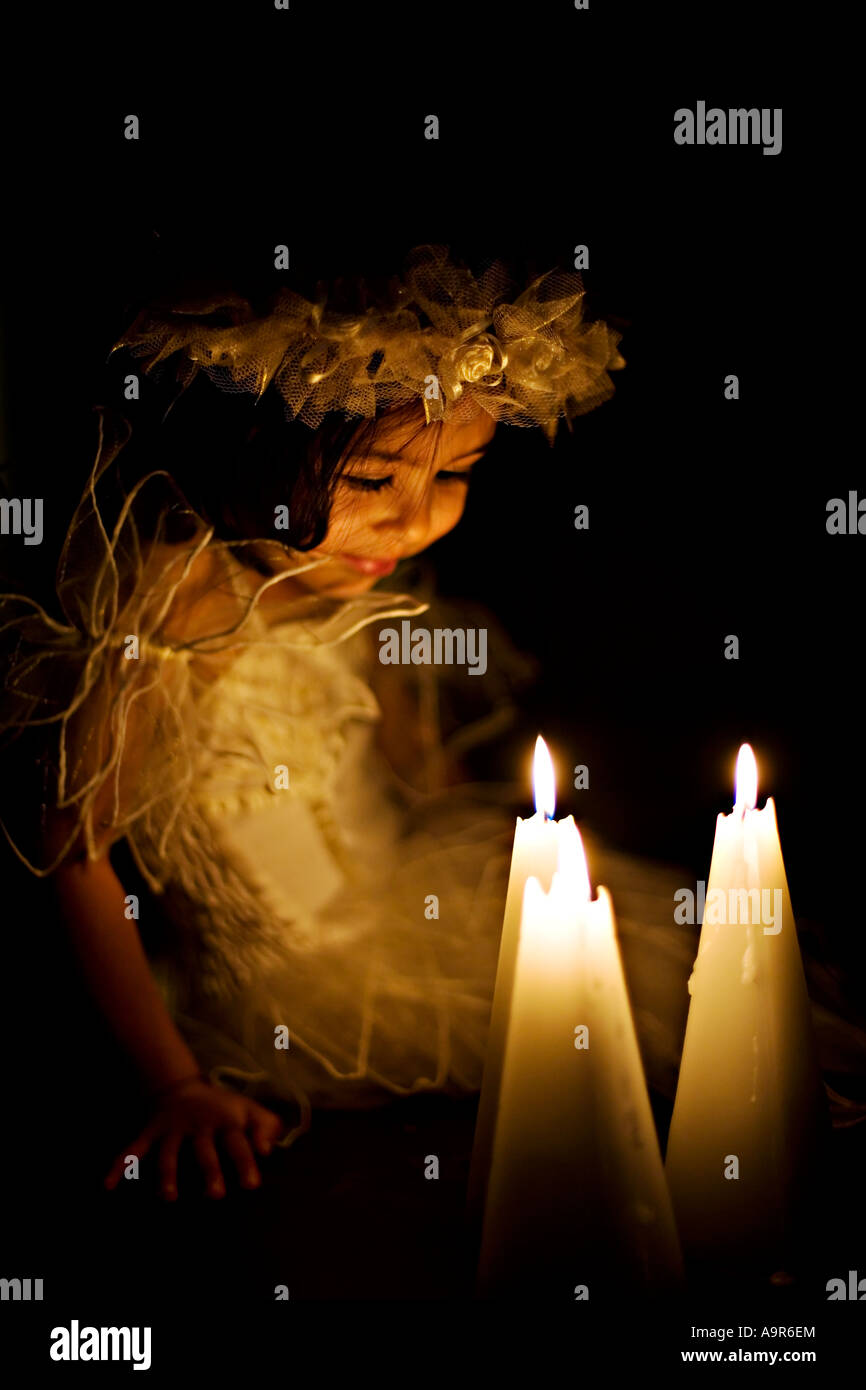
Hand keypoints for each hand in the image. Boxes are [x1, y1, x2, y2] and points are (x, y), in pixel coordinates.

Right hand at [104, 1078, 284, 1199]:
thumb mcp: (250, 1111)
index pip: (238, 1143)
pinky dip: (121, 1164)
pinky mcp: (152, 1132)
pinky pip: (135, 1148)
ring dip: (167, 1173)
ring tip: (169, 1196)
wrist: (183, 1087)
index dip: (246, 1161)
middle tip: (215, 1194)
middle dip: (209, 1170)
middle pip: (204, 1149)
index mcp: (226, 1121)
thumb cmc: (226, 1108)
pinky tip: (109, 1184)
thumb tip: (269, 1148)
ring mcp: (174, 1129)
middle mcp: (200, 1125)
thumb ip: (268, 1127)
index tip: (252, 1185)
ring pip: (169, 1151)